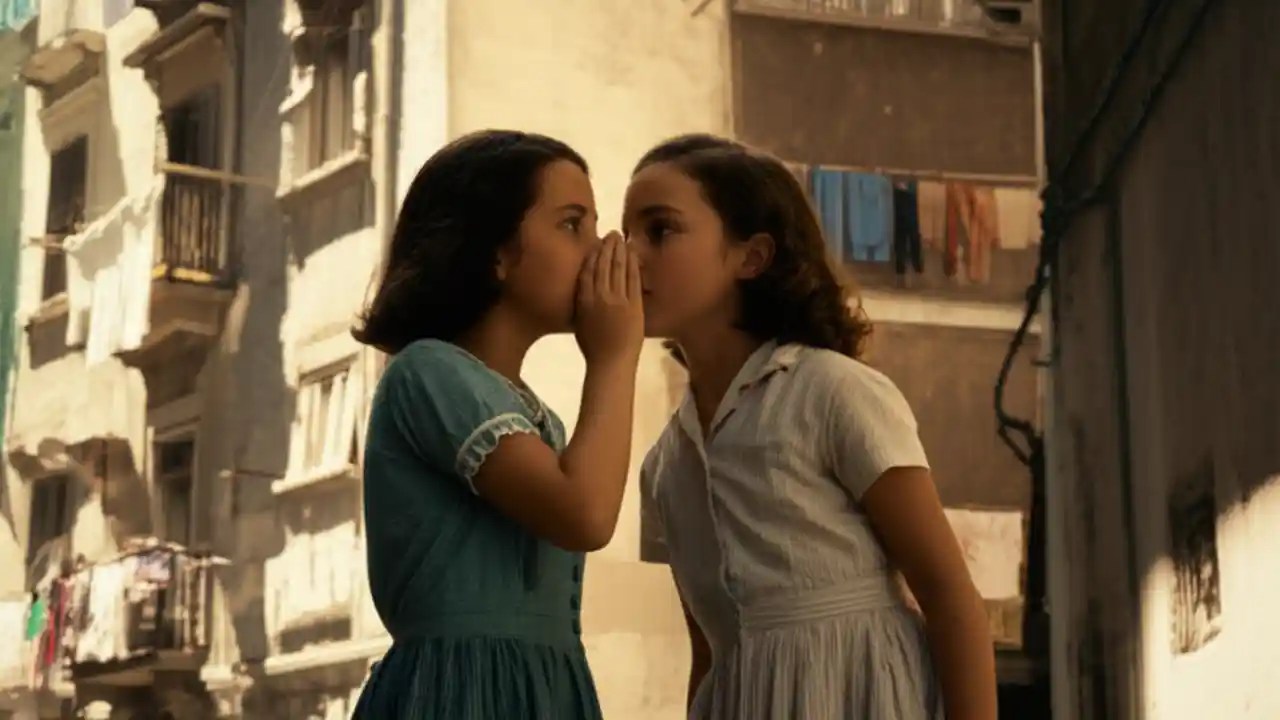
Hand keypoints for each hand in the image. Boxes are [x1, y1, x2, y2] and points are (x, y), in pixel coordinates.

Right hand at [574, 232, 643, 366]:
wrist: (611, 363)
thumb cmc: (593, 347)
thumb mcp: (580, 321)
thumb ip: (582, 303)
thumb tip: (584, 288)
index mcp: (584, 300)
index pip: (587, 271)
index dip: (593, 254)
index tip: (596, 243)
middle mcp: (600, 296)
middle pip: (603, 265)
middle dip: (607, 247)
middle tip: (611, 233)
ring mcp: (618, 299)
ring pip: (618, 268)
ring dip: (620, 250)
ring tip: (621, 238)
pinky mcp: (633, 304)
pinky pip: (633, 279)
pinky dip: (633, 264)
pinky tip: (633, 254)